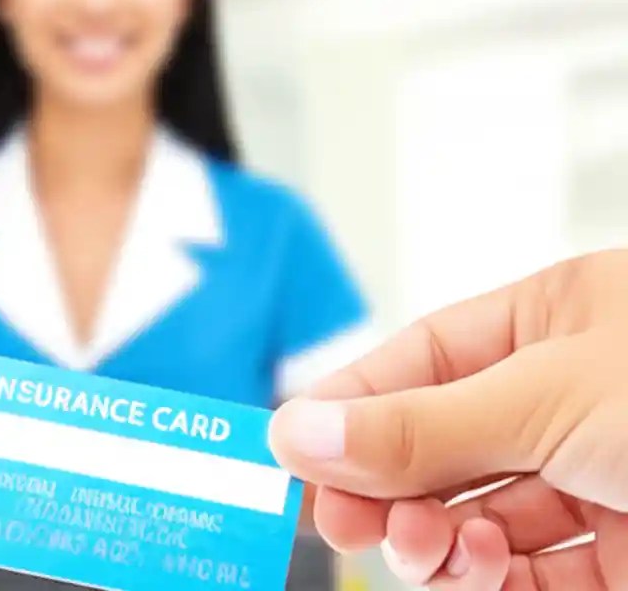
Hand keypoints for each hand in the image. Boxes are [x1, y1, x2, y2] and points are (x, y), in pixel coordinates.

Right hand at [269, 250, 627, 589]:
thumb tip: (301, 433)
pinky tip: (481, 568)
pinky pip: (526, 576)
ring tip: (422, 545)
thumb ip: (421, 425)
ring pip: (474, 519)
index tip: (292, 452)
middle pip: (437, 448)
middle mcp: (570, 402)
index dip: (350, 405)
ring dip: (430, 540)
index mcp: (558, 323)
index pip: (422, 359)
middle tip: (342, 520)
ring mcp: (596, 482)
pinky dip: (486, 579)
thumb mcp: (551, 398)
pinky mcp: (620, 558)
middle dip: (382, 486)